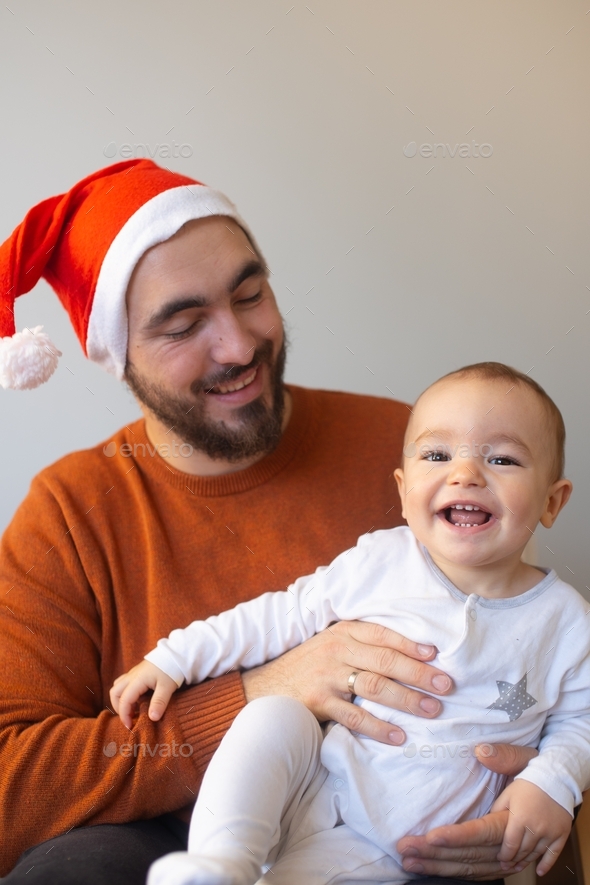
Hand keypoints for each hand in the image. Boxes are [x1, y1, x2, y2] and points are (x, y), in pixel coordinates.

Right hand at [110, 660, 178, 728]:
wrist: (174, 654)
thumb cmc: (171, 669)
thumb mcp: (167, 687)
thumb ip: (159, 702)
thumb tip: (152, 718)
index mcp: (137, 680)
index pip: (124, 700)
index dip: (124, 715)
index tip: (130, 727)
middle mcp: (131, 676)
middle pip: (114, 692)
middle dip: (118, 708)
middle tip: (129, 718)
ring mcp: (132, 673)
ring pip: (117, 687)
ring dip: (120, 700)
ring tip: (132, 711)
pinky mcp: (136, 673)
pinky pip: (124, 684)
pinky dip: (125, 694)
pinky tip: (137, 701)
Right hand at [241, 620, 452, 744]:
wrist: (266, 686)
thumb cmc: (309, 665)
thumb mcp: (332, 643)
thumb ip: (362, 644)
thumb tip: (410, 652)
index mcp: (344, 632)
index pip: (382, 635)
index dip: (410, 644)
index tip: (436, 655)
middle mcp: (337, 650)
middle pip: (385, 660)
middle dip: (418, 673)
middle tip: (445, 685)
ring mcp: (328, 677)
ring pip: (375, 687)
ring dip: (407, 699)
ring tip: (432, 710)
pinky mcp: (319, 703)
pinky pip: (355, 717)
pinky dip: (379, 728)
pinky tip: (398, 736)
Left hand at [397, 743, 539, 878]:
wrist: (561, 788)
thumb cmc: (536, 773)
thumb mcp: (522, 758)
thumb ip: (502, 757)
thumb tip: (480, 750)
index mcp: (515, 817)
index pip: (481, 832)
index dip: (456, 836)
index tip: (430, 837)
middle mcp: (517, 842)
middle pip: (473, 854)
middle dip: (436, 855)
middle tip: (406, 850)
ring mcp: (520, 855)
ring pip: (479, 868)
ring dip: (444, 868)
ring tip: (413, 862)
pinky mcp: (518, 861)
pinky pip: (493, 874)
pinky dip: (470, 876)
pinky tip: (442, 874)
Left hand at [493, 779, 571, 876]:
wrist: (552, 779)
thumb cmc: (526, 786)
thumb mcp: (507, 794)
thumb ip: (497, 810)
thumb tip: (488, 823)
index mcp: (519, 818)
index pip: (510, 844)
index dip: (504, 855)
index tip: (500, 858)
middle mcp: (535, 828)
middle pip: (523, 851)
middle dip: (513, 859)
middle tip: (507, 865)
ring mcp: (550, 832)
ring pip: (536, 853)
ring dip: (526, 862)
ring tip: (518, 866)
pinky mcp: (561, 834)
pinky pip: (554, 854)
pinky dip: (546, 864)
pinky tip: (539, 871)